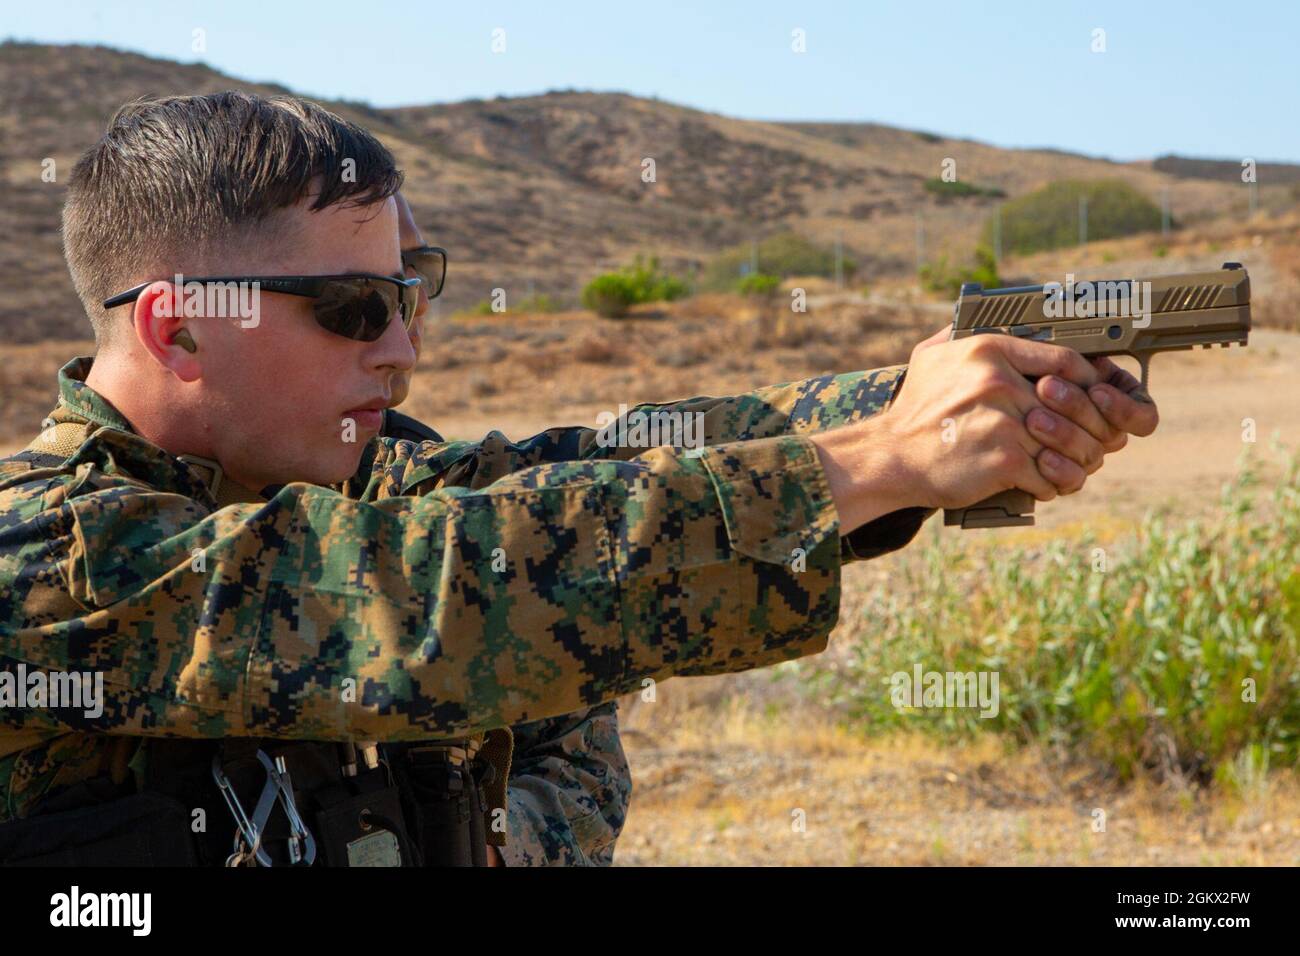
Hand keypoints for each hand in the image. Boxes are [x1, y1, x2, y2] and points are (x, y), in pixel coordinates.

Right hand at [809, 330, 1159, 529]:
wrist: (890, 456)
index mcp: (989, 350)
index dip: (1088, 382)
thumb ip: (960, 333)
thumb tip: (977, 310)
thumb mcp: (931, 356)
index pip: (1065, 359)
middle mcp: (1000, 381)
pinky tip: (1045, 485)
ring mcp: (1005, 421)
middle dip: (1090, 428)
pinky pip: (1050, 474)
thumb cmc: (913, 410)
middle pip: (1076, 405)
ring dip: (1077, 461)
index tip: (1091, 396)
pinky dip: (1052, 485)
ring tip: (1072, 467)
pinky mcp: (1004, 459)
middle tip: (1094, 440)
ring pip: (1069, 443)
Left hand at [1028, 355, 1158, 492]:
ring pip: (1092, 456)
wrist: (988, 401)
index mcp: (1114, 398)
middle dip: (1078, 409)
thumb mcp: (1041, 356)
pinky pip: (1074, 481)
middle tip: (1046, 388)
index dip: (1123, 408)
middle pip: (1113, 434)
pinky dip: (1060, 468)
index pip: (1142, 417)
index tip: (1096, 391)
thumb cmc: (1015, 370)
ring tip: (1032, 417)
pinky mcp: (1064, 476)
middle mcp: (1104, 429)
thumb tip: (1090, 371)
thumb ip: (1070, 361)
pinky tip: (1041, 457)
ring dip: (1064, 434)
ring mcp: (1085, 454)